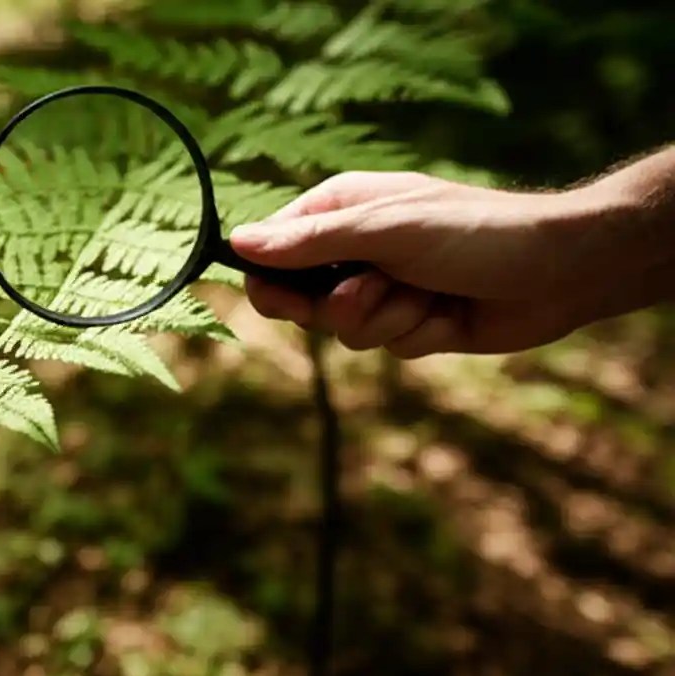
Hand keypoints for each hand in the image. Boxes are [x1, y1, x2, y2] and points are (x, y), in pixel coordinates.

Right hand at [229, 167, 672, 357]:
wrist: (559, 270)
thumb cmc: (474, 232)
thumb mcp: (385, 230)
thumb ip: (311, 242)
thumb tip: (237, 242)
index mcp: (340, 210)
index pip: (272, 251)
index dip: (270, 281)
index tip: (283, 299)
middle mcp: (355, 249)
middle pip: (300, 300)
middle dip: (341, 306)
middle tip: (374, 290)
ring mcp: (383, 287)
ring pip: (343, 330)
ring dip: (388, 320)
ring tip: (427, 296)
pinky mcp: (411, 322)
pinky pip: (386, 345)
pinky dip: (417, 334)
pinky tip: (450, 313)